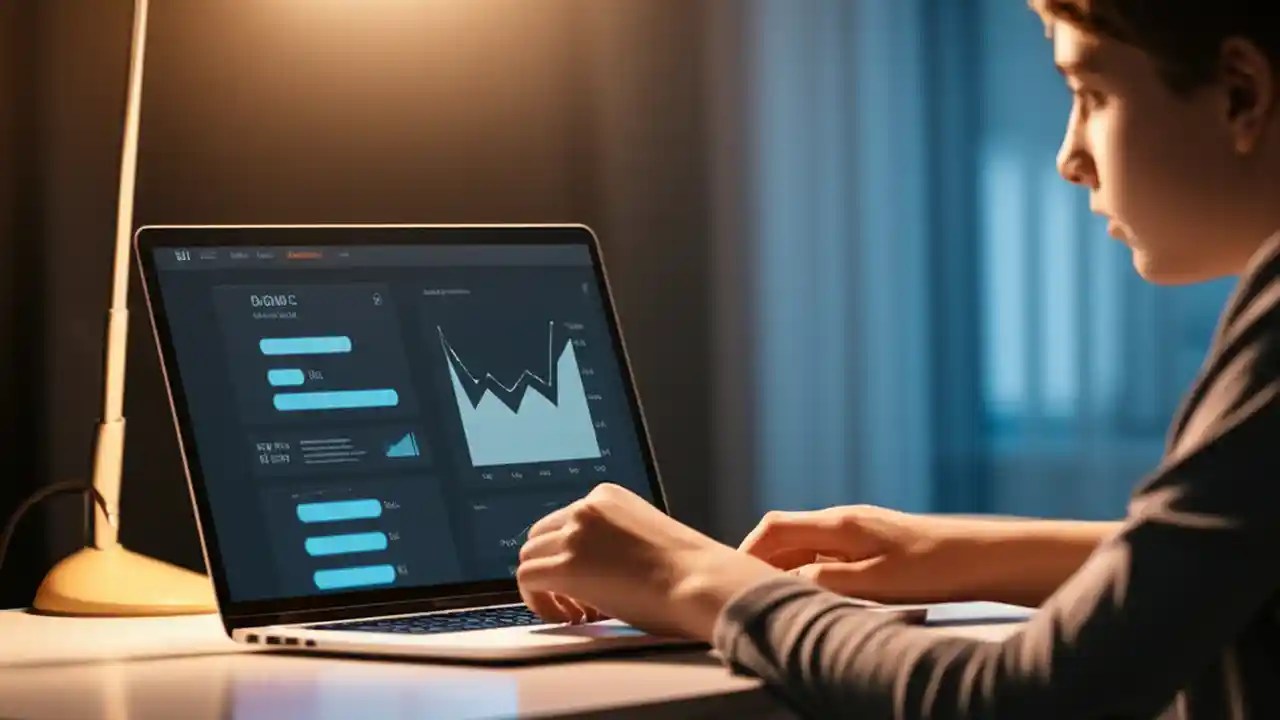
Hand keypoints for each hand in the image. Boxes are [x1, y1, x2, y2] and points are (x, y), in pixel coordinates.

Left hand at [516, 483, 782, 640]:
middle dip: (555, 569)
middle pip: (541, 537)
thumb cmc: (689, 572)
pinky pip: (527, 580)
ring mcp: (573, 535)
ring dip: (548, 589)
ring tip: (578, 615)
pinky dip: (538, 602)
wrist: (701, 583)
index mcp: (607, 496)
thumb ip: (615, 540)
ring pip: (530, 558)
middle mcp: (585, 507)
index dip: (572, 556)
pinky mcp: (565, 566)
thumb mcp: (647, 537)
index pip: (565, 522)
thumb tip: (595, 565)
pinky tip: (567, 618)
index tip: (593, 584)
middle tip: (582, 603)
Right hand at [738, 505, 968, 602]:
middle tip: (753, 591)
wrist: (981, 556)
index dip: (749, 550)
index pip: (775, 527)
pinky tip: (821, 593)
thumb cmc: (932, 568)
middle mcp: (844, 519)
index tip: (735, 575)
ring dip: (789, 567)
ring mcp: (859, 527)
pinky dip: (812, 569)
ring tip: (784, 597)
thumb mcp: (873, 582)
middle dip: (765, 561)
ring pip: (807, 544)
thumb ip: (823, 579)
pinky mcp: (873, 540)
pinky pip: (828, 551)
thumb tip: (783, 581)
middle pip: (786, 533)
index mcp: (839, 524)